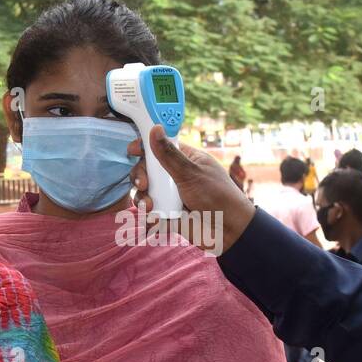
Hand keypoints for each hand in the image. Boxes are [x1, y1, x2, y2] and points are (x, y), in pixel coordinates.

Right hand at [129, 126, 254, 252]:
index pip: (160, 146)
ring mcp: (170, 194)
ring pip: (144, 191)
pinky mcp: (167, 212)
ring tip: (151, 206)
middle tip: (144, 184)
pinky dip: (149, 215)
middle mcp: (175, 175)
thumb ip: (169, 155)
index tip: (132, 150)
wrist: (228, 232)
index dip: (144, 146)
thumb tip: (155, 129)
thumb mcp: (191, 174)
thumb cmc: (218, 197)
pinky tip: (155, 218)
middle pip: (146, 169)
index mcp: (185, 159)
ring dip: (143, 198)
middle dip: (140, 176)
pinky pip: (149, 210)